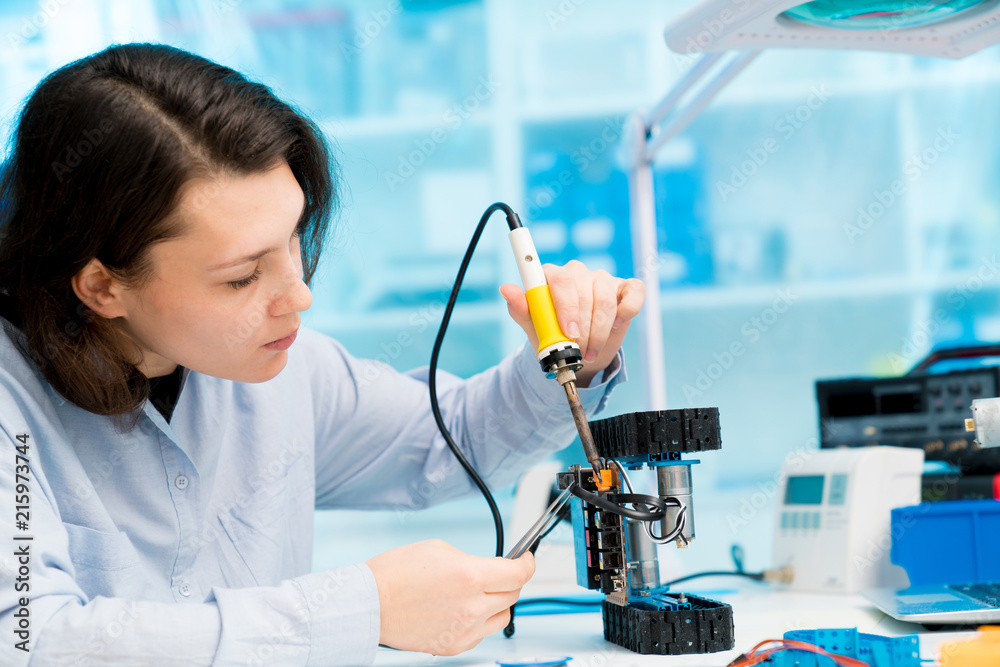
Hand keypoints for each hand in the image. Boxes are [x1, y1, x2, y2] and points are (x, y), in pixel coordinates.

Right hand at [366, 539, 534, 655]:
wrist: (369, 604)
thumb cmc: (395, 574)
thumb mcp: (440, 549)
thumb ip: (472, 560)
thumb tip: (488, 568)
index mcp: (469, 576)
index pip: (518, 574)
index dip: (527, 563)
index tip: (525, 558)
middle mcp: (471, 606)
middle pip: (513, 594)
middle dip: (511, 579)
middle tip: (501, 571)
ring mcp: (464, 629)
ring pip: (502, 617)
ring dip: (498, 602)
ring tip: (480, 592)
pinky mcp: (454, 646)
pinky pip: (482, 633)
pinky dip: (480, 620)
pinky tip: (463, 608)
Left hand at [500, 260, 644, 386]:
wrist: (577, 349)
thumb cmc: (553, 333)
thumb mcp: (535, 326)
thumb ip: (520, 308)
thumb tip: (505, 289)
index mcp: (553, 275)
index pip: (560, 280)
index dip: (566, 307)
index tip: (568, 333)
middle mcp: (578, 272)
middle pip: (585, 294)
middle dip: (583, 329)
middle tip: (578, 351)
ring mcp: (602, 278)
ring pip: (606, 301)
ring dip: (600, 332)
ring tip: (590, 351)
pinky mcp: (626, 287)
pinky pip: (633, 294)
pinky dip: (626, 313)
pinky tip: (617, 326)